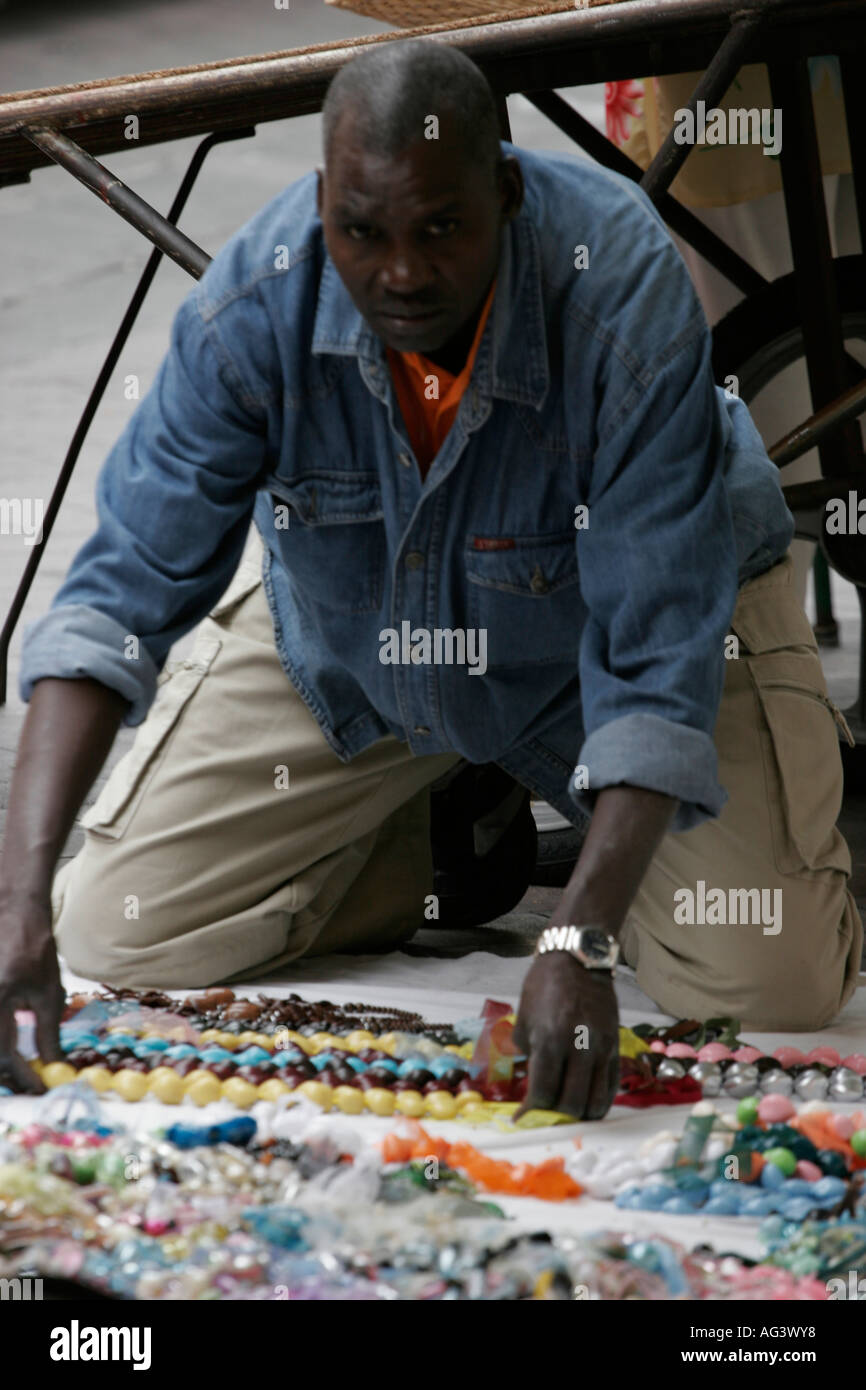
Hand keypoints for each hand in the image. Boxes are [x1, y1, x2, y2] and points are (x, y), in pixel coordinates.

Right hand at [0, 885, 64, 1091]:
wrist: (13, 913)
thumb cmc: (34, 949)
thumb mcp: (48, 992)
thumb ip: (47, 1033)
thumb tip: (53, 1066)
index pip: (4, 1055)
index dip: (22, 1077)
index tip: (40, 1089)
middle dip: (8, 1075)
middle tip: (27, 1085)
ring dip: (2, 1062)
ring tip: (21, 1072)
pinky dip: (0, 1044)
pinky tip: (9, 1051)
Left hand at [513, 950, 618, 1119]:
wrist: (579, 959)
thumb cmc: (544, 984)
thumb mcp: (525, 1016)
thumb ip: (527, 1052)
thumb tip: (531, 1082)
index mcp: (551, 1038)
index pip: (544, 1093)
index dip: (530, 1111)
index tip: (522, 1118)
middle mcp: (579, 1046)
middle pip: (571, 1104)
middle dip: (554, 1115)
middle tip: (543, 1113)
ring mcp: (602, 1048)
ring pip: (595, 1102)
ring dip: (578, 1113)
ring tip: (565, 1111)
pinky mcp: (616, 1047)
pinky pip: (611, 1087)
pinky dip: (598, 1103)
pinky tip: (586, 1104)